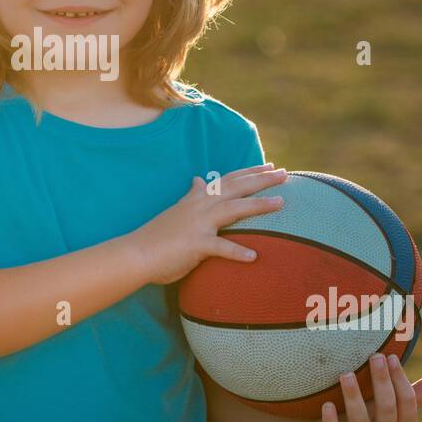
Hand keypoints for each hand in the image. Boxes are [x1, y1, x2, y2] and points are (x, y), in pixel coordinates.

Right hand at [127, 163, 288, 285]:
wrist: (137, 253)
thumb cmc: (158, 236)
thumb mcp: (177, 210)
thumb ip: (192, 196)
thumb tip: (199, 179)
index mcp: (198, 199)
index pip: (228, 180)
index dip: (250, 171)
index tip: (270, 165)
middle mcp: (201, 207)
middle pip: (236, 188)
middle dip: (262, 179)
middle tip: (285, 173)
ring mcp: (199, 224)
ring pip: (234, 210)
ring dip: (259, 205)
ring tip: (282, 203)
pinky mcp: (196, 244)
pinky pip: (221, 248)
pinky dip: (237, 252)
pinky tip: (254, 257)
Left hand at [309, 353, 421, 421]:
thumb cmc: (368, 412)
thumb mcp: (393, 402)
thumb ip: (418, 391)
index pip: (407, 403)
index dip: (400, 380)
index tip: (390, 356)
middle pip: (386, 409)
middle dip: (381, 382)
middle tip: (374, 357)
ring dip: (353, 397)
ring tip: (346, 374)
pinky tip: (326, 405)